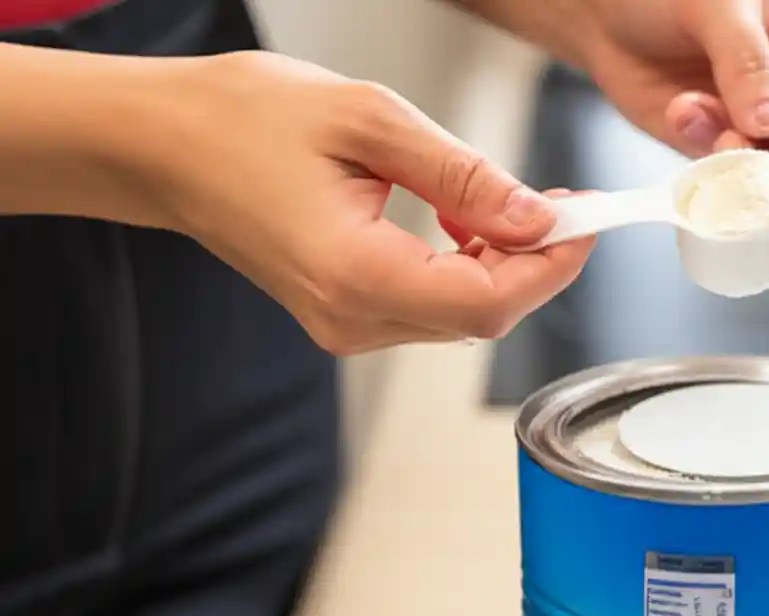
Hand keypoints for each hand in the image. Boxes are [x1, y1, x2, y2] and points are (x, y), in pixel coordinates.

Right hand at [144, 51, 591, 352]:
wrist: (166, 145)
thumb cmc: (244, 120)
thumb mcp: (370, 121)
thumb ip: (463, 176)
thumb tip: (535, 216)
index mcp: (353, 273)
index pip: (487, 301)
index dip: (550, 267)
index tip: (582, 221)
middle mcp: (349, 316)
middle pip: (481, 315)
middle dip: (535, 263)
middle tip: (561, 204)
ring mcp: (344, 324)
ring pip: (461, 314)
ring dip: (502, 263)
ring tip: (505, 200)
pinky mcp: (344, 313)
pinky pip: (429, 305)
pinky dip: (464, 267)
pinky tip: (462, 220)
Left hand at [576, 0, 768, 173]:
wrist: (601, 6)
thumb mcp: (717, 4)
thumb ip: (750, 66)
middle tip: (751, 134)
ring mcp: (766, 112)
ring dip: (746, 150)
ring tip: (697, 114)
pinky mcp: (724, 138)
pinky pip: (733, 166)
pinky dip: (708, 150)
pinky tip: (679, 111)